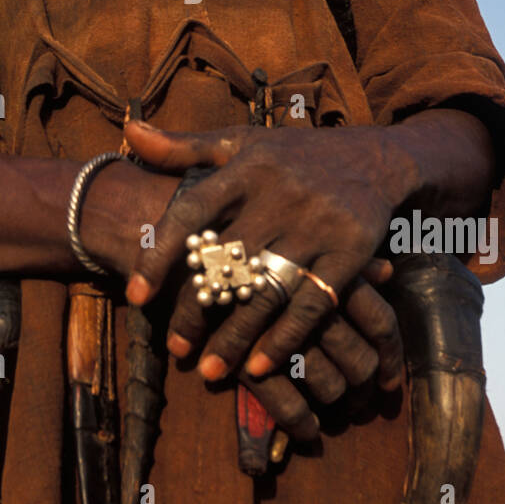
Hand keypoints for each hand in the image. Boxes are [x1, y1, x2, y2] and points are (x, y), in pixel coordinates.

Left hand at [121, 119, 417, 434]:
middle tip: (175, 348)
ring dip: (235, 336)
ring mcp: (317, 225)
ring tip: (210, 370)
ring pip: (265, 290)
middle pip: (225, 263)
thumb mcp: (240, 141)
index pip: (192, 212)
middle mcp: (278, 196)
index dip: (160, 255)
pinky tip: (259, 367)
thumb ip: (183, 146)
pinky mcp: (350, 253)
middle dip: (195, 311)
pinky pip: (311, 304)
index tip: (136, 295)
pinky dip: (284, 339)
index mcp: (246, 170)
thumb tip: (129, 133)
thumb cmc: (294, 155)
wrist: (375, 157)